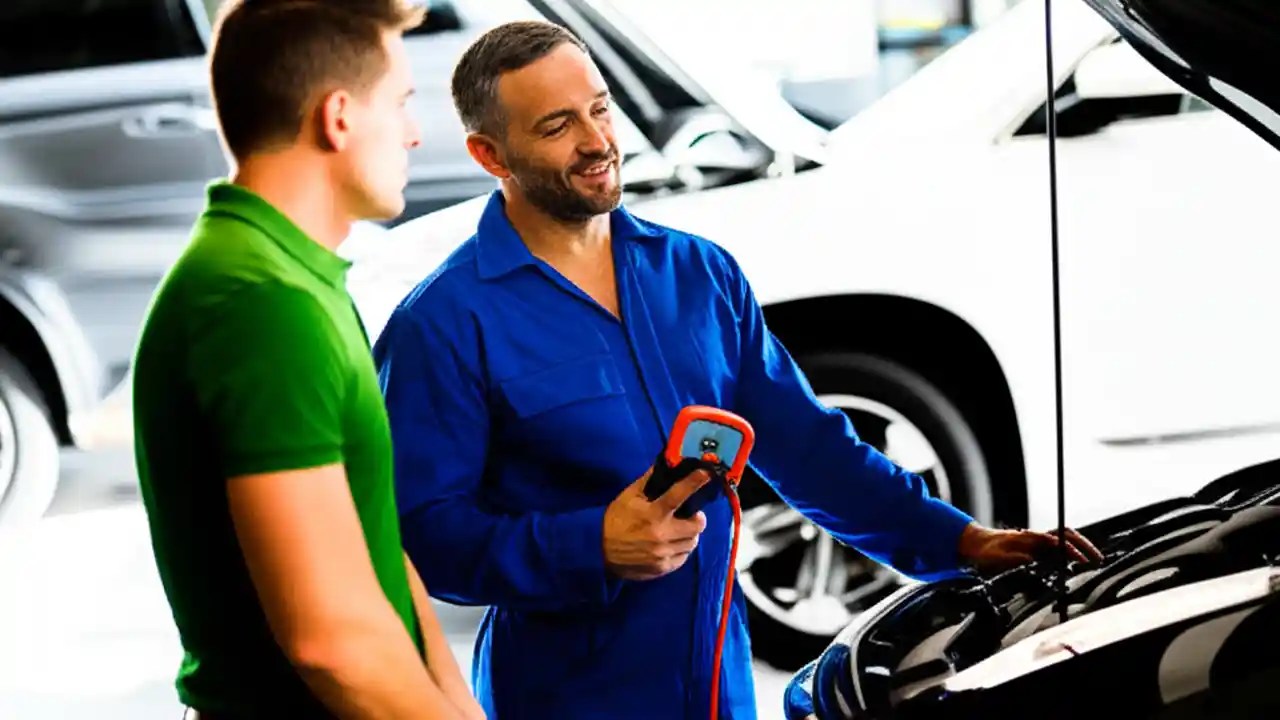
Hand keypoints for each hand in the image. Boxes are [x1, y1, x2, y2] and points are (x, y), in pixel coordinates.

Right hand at [603, 466, 710, 580]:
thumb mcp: (628, 497)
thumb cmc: (615, 521)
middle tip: (690, 515)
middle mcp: (661, 534)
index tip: (706, 473)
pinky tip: (672, 545)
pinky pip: (684, 557)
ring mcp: (663, 554)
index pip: (679, 494)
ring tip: (679, 530)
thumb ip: (648, 481)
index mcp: (652, 513)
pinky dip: (681, 549)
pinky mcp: (663, 568)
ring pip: (693, 542)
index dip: (694, 482)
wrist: (598, 552)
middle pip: (697, 525)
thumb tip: (666, 465)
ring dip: (689, 534)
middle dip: (697, 518)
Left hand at [957, 522, 1102, 575]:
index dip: (1072, 551)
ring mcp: (1038, 542)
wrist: (976, 544)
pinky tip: (1079, 562)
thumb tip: (1031, 560)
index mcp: (1031, 538)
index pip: (1058, 541)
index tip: (1082, 562)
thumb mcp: (996, 556)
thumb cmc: (986, 550)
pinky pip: (1059, 547)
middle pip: (1068, 536)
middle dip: (1084, 546)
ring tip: (1094, 560)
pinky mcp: (1037, 548)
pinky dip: (1072, 551)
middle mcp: (1037, 538)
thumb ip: (1013, 558)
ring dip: (1081, 547)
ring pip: (1066, 539)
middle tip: (1098, 559)